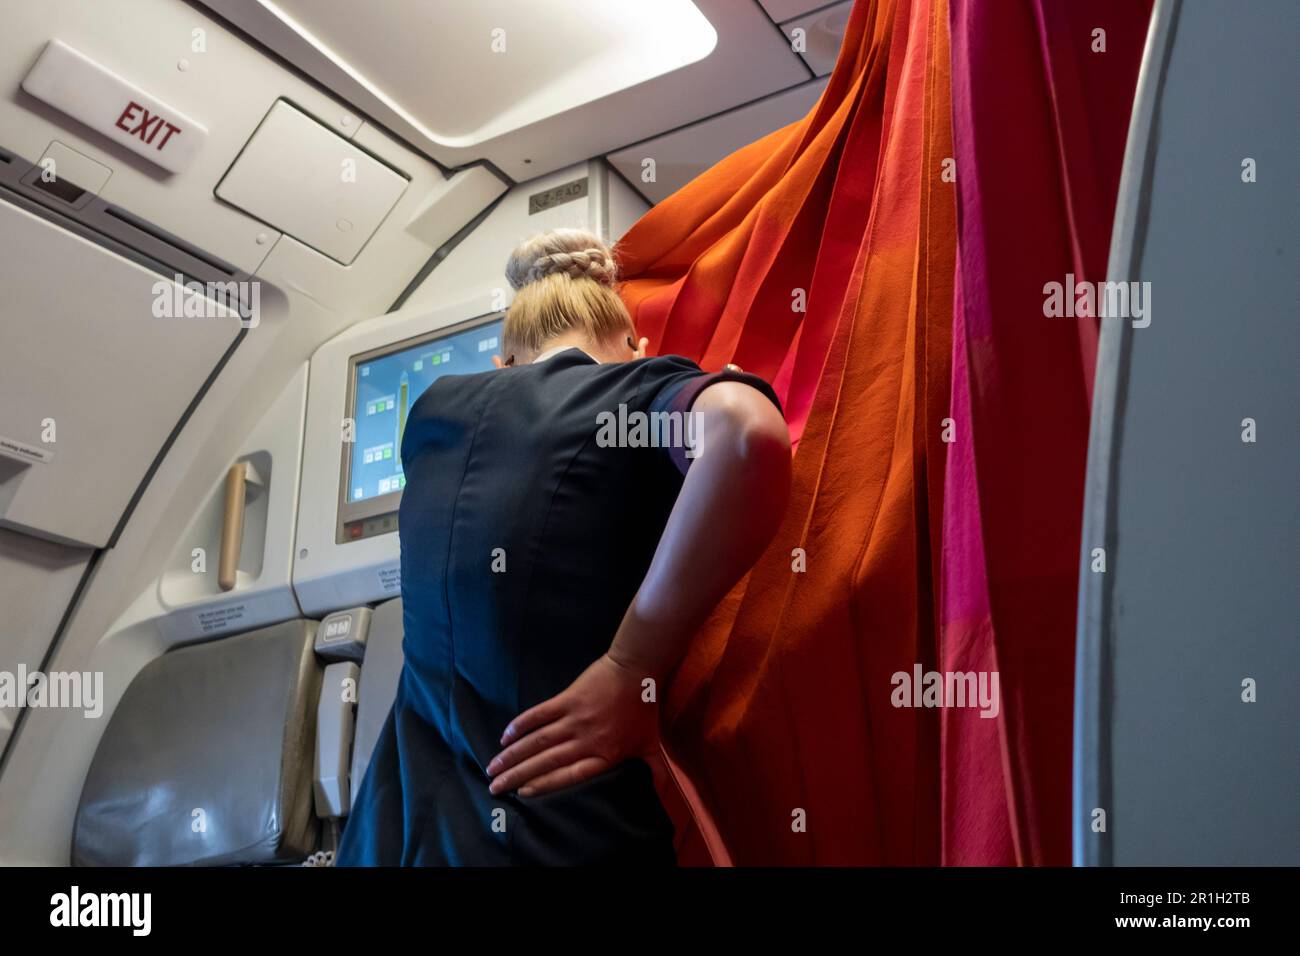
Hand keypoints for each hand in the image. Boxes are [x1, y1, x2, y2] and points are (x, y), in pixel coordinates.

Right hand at [486, 653, 659, 796]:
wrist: (636, 671)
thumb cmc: (644, 709)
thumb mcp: (651, 746)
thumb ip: (655, 774)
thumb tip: (663, 799)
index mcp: (604, 755)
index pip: (568, 776)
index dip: (544, 786)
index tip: (523, 794)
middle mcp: (585, 740)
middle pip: (545, 763)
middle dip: (517, 776)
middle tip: (495, 787)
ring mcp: (574, 719)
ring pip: (536, 742)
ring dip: (512, 755)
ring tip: (493, 767)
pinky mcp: (567, 700)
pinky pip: (539, 715)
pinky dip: (520, 725)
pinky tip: (504, 736)